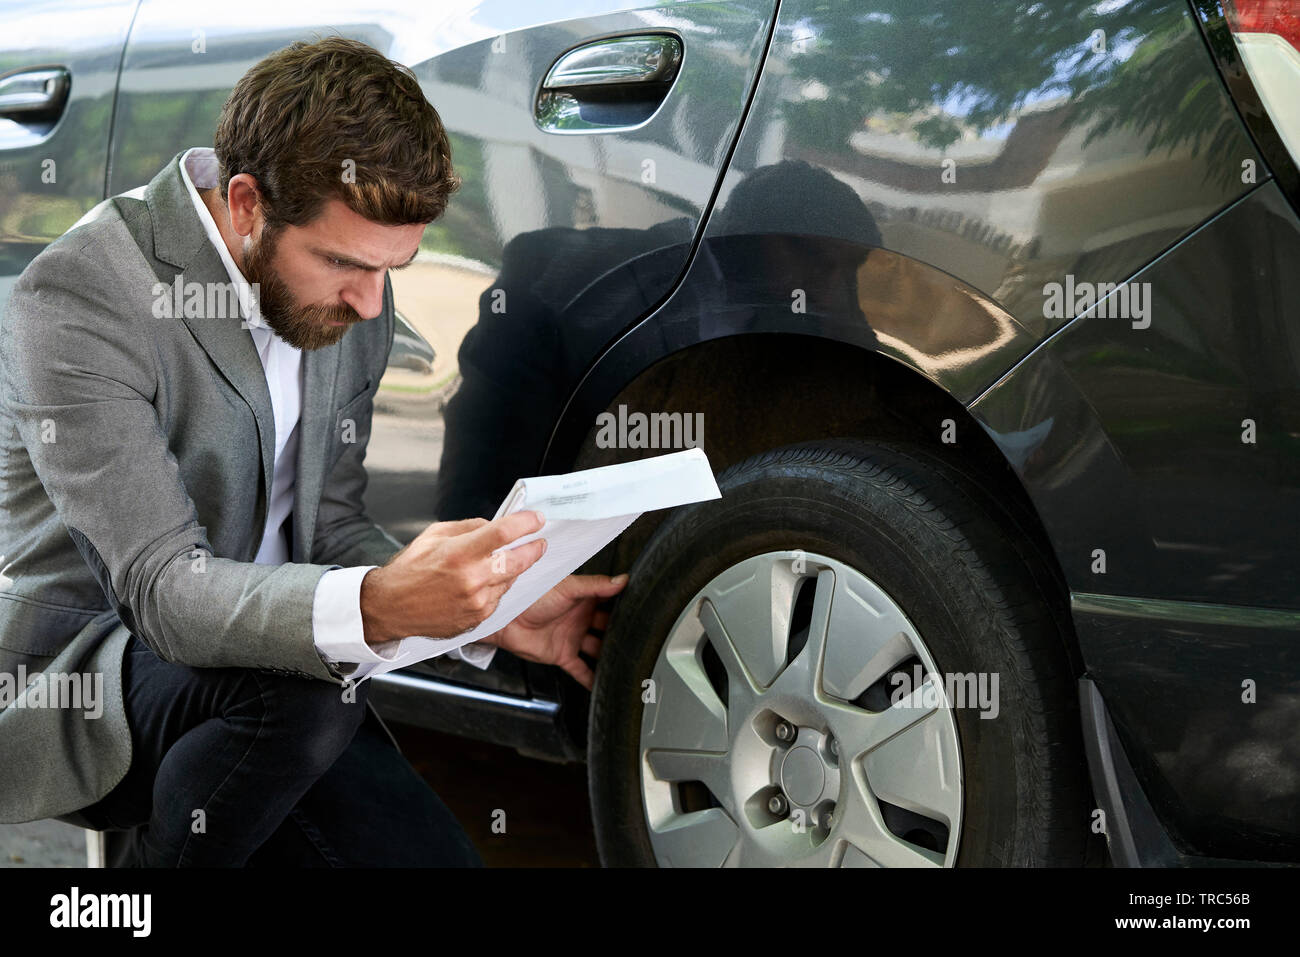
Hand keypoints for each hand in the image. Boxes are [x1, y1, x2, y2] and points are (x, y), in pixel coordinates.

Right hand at [359, 511, 546, 645]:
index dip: (526, 523)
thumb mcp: (435, 535)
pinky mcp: (477, 618)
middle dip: (534, 548)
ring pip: (510, 580)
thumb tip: (494, 525)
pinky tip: (484, 582)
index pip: (504, 532)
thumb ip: (469, 528)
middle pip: (519, 560)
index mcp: (459, 553)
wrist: (391, 607)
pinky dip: (497, 587)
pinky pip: (498, 597)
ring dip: (512, 569)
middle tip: (539, 542)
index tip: (537, 519)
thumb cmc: (410, 569)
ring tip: (502, 561)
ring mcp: (476, 602)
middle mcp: (471, 579)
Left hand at [481, 573, 628, 689]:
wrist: (506, 619)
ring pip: (598, 648)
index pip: (611, 601)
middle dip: (622, 632)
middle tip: (642, 638)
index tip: (645, 609)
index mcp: (584, 599)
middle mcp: (581, 618)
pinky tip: (604, 685)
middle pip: (608, 627)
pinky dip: (592, 679)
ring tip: (629, 662)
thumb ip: (596, 585)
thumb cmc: (531, 596)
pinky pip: (581, 669)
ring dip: (610, 655)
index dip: (626, 605)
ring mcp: (573, 637)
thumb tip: (622, 580)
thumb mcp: (568, 588)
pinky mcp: (563, 655)